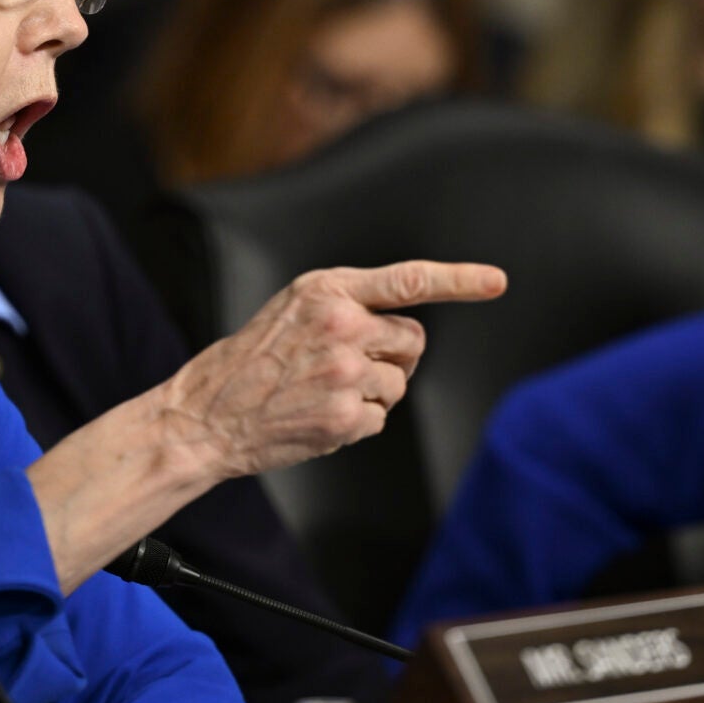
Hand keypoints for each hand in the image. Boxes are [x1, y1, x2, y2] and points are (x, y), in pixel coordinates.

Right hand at [162, 261, 507, 479]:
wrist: (207, 413)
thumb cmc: (252, 362)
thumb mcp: (293, 309)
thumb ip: (347, 306)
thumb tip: (402, 331)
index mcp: (327, 290)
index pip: (408, 279)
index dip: (459, 280)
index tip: (496, 281)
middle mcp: (341, 325)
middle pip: (412, 340)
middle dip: (394, 357)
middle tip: (351, 367)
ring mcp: (345, 371)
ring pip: (399, 382)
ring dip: (373, 392)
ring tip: (323, 392)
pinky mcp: (345, 415)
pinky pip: (381, 418)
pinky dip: (358, 423)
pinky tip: (320, 416)